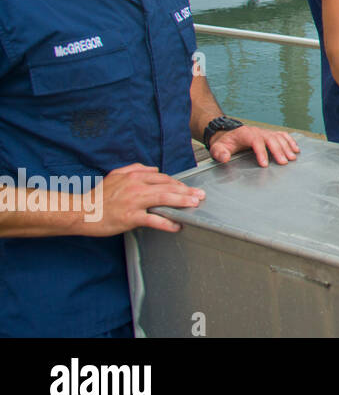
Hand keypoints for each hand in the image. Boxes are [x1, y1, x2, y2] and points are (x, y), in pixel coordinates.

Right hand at [89, 164, 205, 234]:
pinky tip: (177, 225)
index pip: (162, 177)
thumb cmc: (99, 195)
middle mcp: (136, 186)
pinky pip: (153, 220)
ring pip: (165, 199)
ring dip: (183, 202)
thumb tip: (154, 168)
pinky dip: (167, 223)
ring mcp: (134, 202)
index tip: (187, 188)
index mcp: (134, 176)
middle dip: (187, 191)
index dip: (177, 183)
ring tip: (195, 205)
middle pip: (168, 187)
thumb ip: (135, 168)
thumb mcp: (116, 175)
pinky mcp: (130, 217)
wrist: (81, 211)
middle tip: (200, 195)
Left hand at [208, 124, 300, 166]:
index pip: (256, 141)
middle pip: (271, 138)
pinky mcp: (270, 134)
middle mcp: (257, 131)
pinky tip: (296, 149)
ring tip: (292, 158)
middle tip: (283, 162)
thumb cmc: (225, 143)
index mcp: (245, 134)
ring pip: (279, 137)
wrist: (228, 134)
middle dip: (278, 150)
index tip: (264, 164)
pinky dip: (290, 141)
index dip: (261, 152)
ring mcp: (265, 132)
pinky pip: (283, 135)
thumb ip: (219, 153)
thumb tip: (225, 158)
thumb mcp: (217, 148)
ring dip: (286, 147)